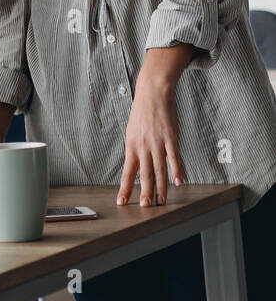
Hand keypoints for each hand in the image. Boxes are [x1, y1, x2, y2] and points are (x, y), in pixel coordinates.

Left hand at [118, 69, 184, 206]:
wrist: (153, 93)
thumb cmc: (142, 113)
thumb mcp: (132, 132)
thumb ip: (135, 149)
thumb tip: (135, 163)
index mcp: (131, 146)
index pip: (127, 172)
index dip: (124, 188)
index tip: (121, 201)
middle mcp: (142, 146)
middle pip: (143, 174)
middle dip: (143, 192)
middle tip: (144, 207)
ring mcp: (157, 143)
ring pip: (158, 169)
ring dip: (160, 187)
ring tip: (161, 201)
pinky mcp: (170, 138)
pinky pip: (174, 157)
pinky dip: (176, 170)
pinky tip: (178, 182)